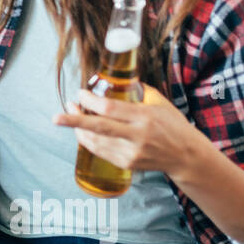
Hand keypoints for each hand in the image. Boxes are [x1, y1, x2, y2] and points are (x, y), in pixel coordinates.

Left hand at [51, 84, 212, 180]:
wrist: (187, 156)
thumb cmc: (173, 125)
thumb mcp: (160, 103)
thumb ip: (137, 91)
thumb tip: (115, 79)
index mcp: (145, 118)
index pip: (111, 109)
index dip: (92, 101)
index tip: (80, 93)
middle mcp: (137, 137)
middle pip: (99, 128)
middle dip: (75, 122)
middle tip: (56, 117)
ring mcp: (131, 153)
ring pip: (96, 142)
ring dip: (78, 129)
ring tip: (69, 116)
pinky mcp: (127, 164)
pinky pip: (100, 151)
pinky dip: (88, 140)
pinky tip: (82, 131)